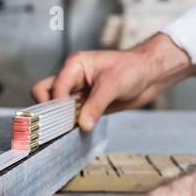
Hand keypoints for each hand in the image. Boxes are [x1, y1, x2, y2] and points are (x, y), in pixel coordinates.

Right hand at [31, 32, 195, 130]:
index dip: (57, 104)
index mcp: (75, 65)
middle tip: (61, 124)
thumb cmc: (133, 68)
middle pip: (45, 93)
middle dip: (50, 109)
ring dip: (61, 118)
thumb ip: (96, 105)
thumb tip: (82, 124)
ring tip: (70, 128)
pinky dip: (71, 124)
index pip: (55, 87)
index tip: (64, 119)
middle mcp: (73, 77)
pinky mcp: (86, 104)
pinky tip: (79, 130)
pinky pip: (70, 115)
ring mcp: (79, 91)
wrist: (150, 75)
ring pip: (56, 106)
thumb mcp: (113, 84)